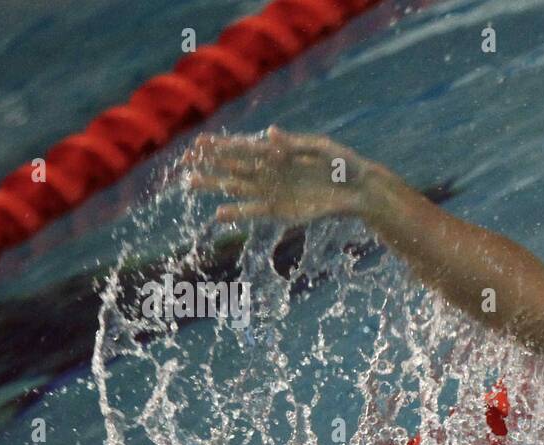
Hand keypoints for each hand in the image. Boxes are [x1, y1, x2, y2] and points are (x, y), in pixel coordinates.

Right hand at [186, 126, 377, 223]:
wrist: (360, 191)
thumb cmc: (343, 164)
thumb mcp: (322, 149)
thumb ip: (295, 143)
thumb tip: (269, 133)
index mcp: (278, 152)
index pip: (243, 147)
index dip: (220, 145)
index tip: (197, 143)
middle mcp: (271, 172)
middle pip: (233, 166)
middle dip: (209, 164)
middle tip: (183, 163)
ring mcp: (274, 192)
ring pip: (238, 188)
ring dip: (215, 186)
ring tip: (191, 183)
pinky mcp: (282, 212)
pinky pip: (255, 212)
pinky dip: (237, 213)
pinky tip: (218, 213)